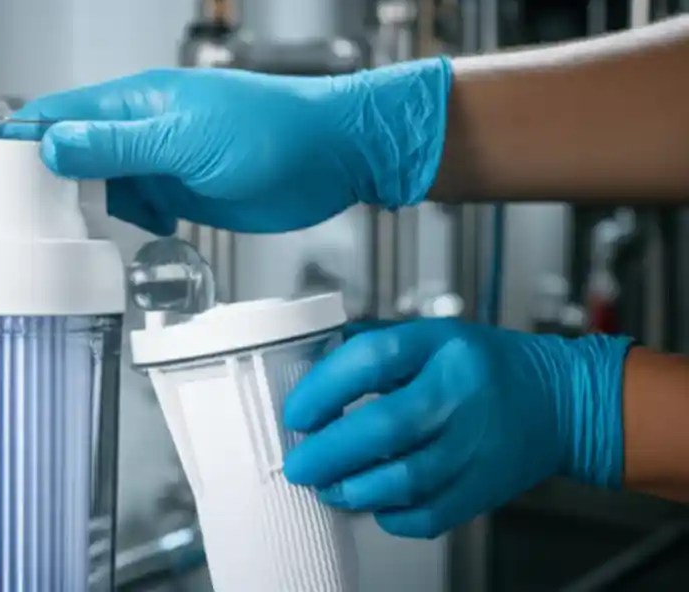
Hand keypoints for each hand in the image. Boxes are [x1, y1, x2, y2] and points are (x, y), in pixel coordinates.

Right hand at [5, 59, 451, 234]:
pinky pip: (134, 209)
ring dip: (83, 212)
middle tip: (18, 227)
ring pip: (100, 187)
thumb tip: (50, 147)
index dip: (19, 145)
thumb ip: (116, 146)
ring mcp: (159, 163)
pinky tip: (121, 245)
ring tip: (60, 244)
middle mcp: (138, 131)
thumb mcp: (184, 140)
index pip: (54, 117)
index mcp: (131, 103)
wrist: (339, 157)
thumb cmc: (274, 129)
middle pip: (70, 155)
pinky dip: (122, 228)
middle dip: (44, 186)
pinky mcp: (179, 193)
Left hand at [282, 319, 629, 538]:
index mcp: (440, 346)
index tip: (296, 412)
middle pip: (385, 428)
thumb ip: (372, 348)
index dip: (324, 387)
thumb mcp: (430, 337)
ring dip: (353, 490)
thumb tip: (305, 368)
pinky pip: (429, 515)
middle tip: (298, 464)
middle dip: (328, 453)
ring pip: (405, 480)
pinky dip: (392, 517)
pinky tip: (373, 503)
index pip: (372, 358)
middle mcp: (460, 393)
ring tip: (327, 487)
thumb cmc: (481, 368)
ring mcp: (476, 444)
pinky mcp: (484, 488)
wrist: (559, 401)